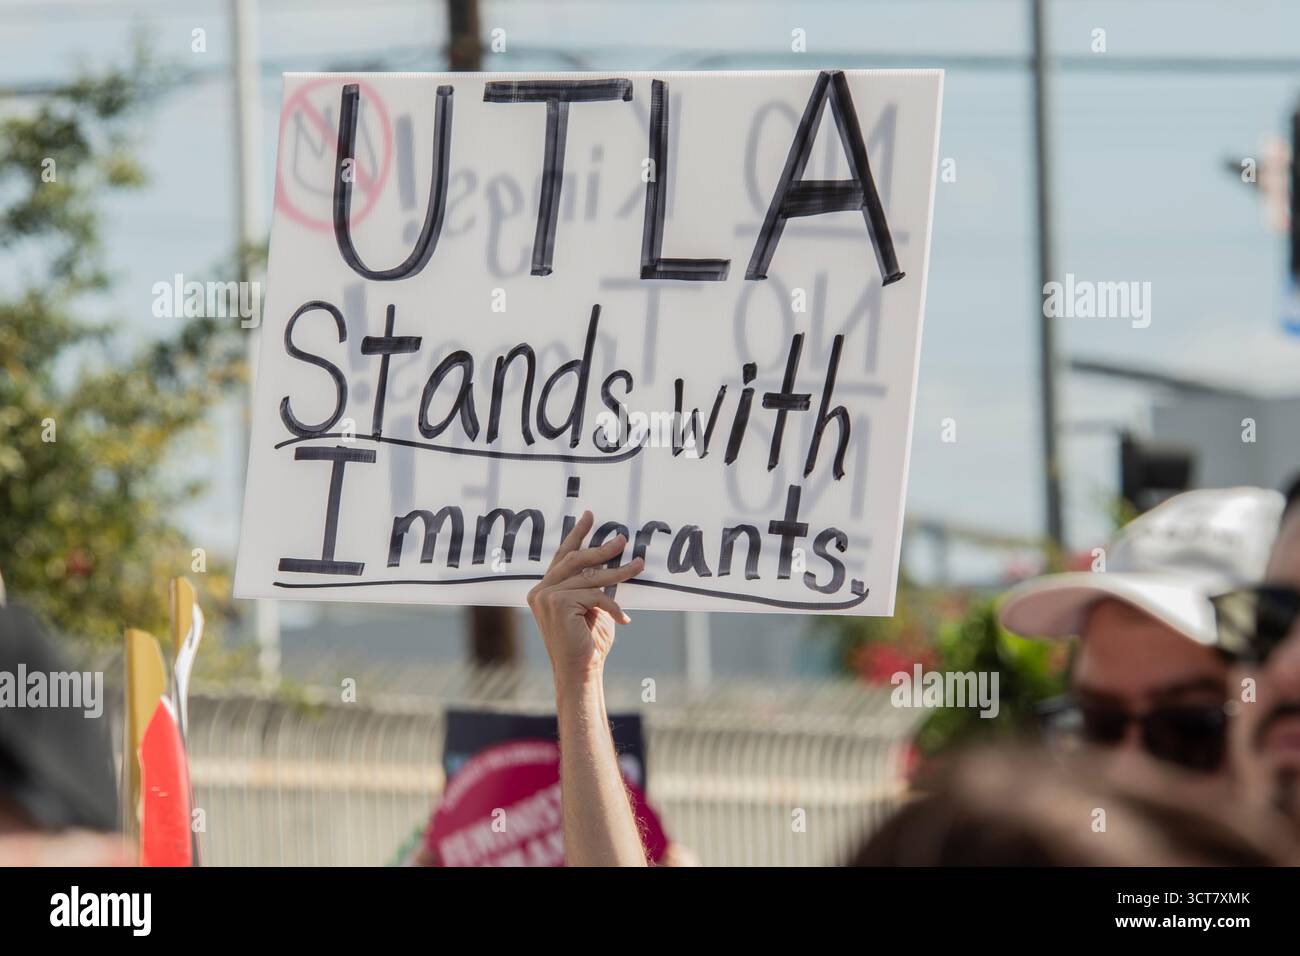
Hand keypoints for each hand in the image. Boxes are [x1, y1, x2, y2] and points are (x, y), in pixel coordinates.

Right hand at [527, 510, 642, 689]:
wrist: (580, 672)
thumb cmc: (588, 644)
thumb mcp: (591, 609)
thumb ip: (592, 587)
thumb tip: (612, 560)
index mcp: (544, 591)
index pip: (562, 557)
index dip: (577, 535)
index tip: (589, 516)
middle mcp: (540, 591)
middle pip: (576, 560)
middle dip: (602, 548)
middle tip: (622, 538)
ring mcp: (547, 597)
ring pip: (590, 576)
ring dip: (618, 571)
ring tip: (638, 565)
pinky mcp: (559, 604)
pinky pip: (595, 595)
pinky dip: (613, 605)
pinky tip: (624, 618)